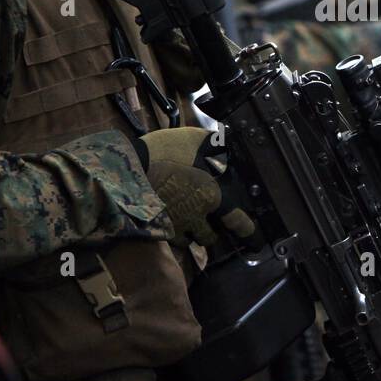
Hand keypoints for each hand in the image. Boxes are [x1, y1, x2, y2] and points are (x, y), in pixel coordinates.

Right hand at [134, 127, 255, 247]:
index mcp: (214, 197)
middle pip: (211, 238)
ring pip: (190, 241)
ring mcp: (176, 226)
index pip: (239, 223)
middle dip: (212, 233)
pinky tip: (170, 222)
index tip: (252, 238)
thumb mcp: (196, 140)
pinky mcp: (156, 229)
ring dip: (193, 235)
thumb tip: (227, 145)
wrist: (128, 168)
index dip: (248, 232)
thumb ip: (215, 146)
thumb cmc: (165, 152)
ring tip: (189, 224)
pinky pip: (170, 239)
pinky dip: (173, 234)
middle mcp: (198, 218)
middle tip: (211, 225)